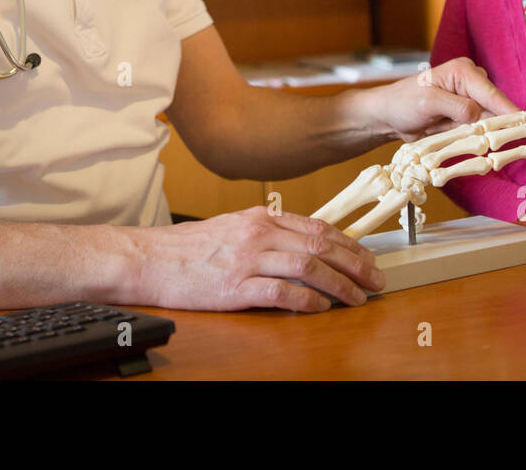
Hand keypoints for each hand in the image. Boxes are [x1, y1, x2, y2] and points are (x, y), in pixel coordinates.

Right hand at [136, 206, 384, 311]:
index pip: (317, 227)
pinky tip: (322, 308)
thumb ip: (266, 232)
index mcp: (259, 217)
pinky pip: (281, 293)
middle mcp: (257, 233)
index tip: (368, 258)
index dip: (348, 244)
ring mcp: (246, 259)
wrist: (147, 258)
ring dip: (341, 284)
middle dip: (355, 264)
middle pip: (321, 246)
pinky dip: (308, 300)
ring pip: (308, 267)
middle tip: (377, 280)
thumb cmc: (187, 248)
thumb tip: (303, 245)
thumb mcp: (231, 227)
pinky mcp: (234, 287)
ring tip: (359, 298)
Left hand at [369, 57, 518, 142]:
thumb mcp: (428, 102)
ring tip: (501, 148)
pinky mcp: (466, 116)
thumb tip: (478, 115)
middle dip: (504, 126)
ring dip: (492, 135)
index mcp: (463, 72)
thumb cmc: (403, 102)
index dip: (511, 111)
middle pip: (496, 108)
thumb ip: (456, 106)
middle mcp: (471, 83)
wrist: (388, 115)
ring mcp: (470, 100)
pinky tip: (486, 147)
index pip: (492, 94)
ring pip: (491, 121)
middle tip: (521, 143)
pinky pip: (481, 129)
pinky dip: (483, 138)